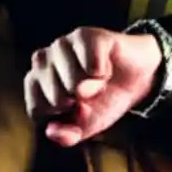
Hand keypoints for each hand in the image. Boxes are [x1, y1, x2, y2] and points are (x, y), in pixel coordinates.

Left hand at [23, 26, 162, 146]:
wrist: (136, 78)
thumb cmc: (103, 100)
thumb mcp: (85, 127)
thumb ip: (66, 136)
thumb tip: (51, 131)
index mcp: (36, 82)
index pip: (37, 109)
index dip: (62, 116)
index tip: (75, 109)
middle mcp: (43, 60)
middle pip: (56, 97)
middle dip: (80, 102)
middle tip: (91, 92)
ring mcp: (62, 44)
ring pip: (73, 82)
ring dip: (94, 88)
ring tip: (99, 80)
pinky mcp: (85, 35)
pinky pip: (91, 65)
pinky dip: (103, 73)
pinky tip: (106, 68)